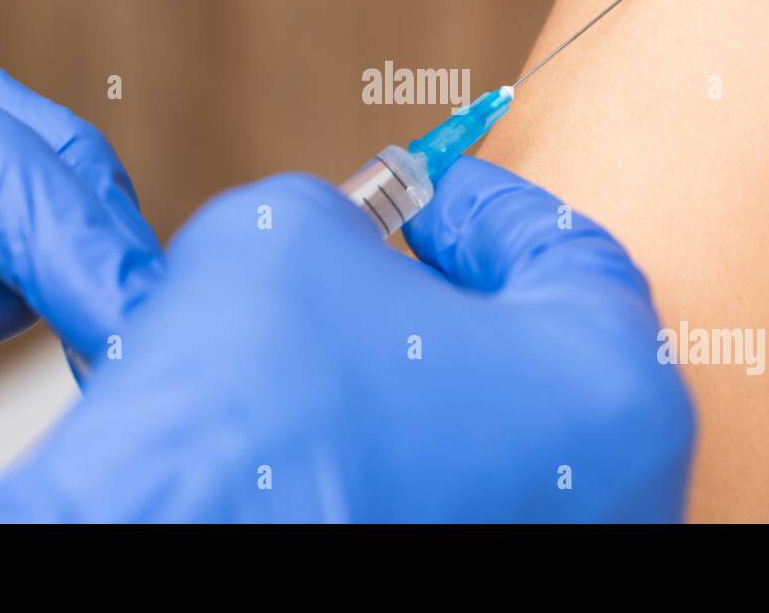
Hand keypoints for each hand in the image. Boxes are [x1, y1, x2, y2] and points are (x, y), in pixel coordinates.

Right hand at [0, 158, 693, 521]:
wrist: (160, 549)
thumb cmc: (255, 417)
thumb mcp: (293, 237)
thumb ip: (349, 217)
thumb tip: (341, 241)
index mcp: (608, 387)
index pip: (568, 255)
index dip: (485, 206)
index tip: (437, 195)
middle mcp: (607, 493)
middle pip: (540, 355)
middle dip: (449, 297)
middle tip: (384, 267)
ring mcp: (544, 551)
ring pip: (494, 440)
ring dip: (418, 385)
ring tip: (333, 358)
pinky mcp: (470, 584)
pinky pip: (452, 503)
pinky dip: (399, 464)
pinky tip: (324, 443)